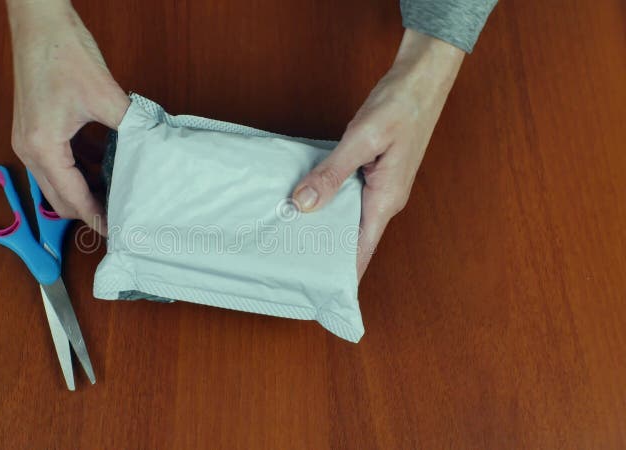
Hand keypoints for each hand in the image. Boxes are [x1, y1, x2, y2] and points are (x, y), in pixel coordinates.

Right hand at [7, 0, 128, 234]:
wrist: (38, 21)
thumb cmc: (61, 52)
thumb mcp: (105, 95)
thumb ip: (130, 127)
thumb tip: (150, 147)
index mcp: (43, 147)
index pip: (74, 198)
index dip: (98, 217)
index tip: (117, 230)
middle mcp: (28, 149)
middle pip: (60, 199)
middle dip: (89, 211)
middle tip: (120, 215)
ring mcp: (27, 139)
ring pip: (57, 182)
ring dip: (84, 190)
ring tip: (116, 193)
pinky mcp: (33, 128)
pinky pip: (55, 162)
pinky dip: (77, 169)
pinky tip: (104, 165)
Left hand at [293, 29, 463, 279]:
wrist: (422, 79)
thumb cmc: (400, 107)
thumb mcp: (362, 139)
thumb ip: (332, 173)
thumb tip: (305, 204)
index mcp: (387, 199)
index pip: (363, 249)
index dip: (344, 273)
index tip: (325, 293)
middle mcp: (386, 199)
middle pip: (355, 237)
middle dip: (329, 253)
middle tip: (295, 265)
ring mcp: (382, 185)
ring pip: (351, 216)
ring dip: (328, 227)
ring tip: (295, 238)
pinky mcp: (375, 171)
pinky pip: (351, 196)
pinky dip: (331, 202)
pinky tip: (310, 200)